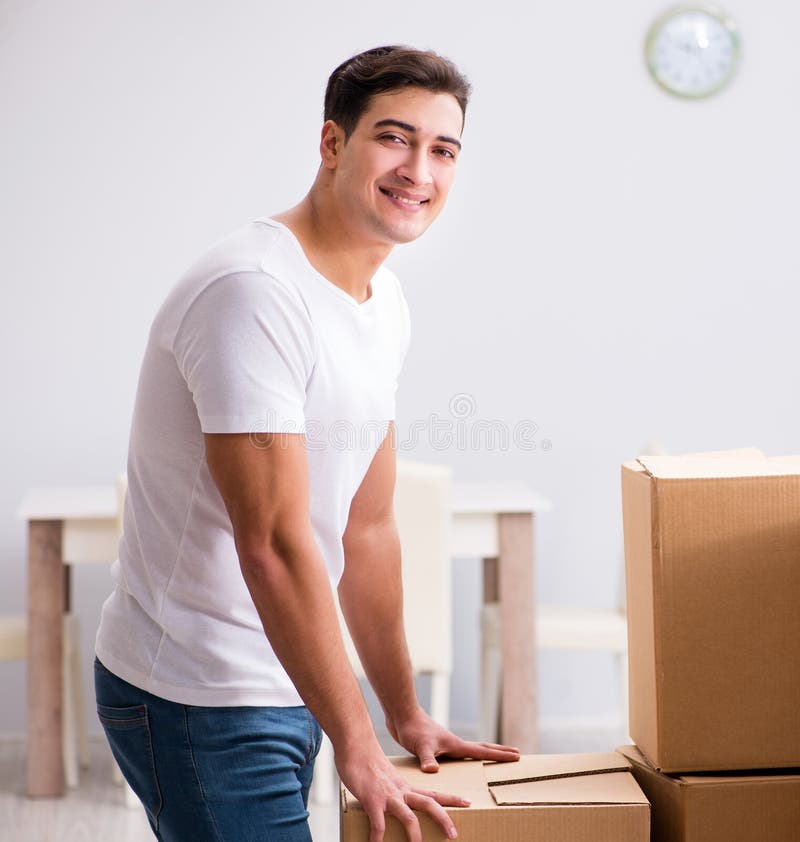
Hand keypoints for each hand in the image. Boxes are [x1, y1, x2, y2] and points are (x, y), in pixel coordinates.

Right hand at [336, 740, 469, 841]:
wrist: (355, 745)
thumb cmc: (367, 761)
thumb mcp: (386, 778)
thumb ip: (393, 790)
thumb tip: (395, 802)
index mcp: (406, 786)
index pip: (433, 792)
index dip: (451, 798)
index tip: (468, 802)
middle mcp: (401, 790)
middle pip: (428, 803)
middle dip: (443, 819)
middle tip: (454, 835)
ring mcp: (388, 795)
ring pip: (408, 816)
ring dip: (414, 834)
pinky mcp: (372, 800)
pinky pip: (378, 824)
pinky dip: (378, 838)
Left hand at [387, 707, 520, 772]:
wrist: (401, 714)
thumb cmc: (412, 728)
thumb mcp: (421, 746)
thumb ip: (428, 758)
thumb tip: (433, 771)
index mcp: (455, 745)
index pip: (482, 751)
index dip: (500, 755)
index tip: (518, 755)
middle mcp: (453, 744)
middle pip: (482, 749)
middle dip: (499, 753)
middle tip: (516, 754)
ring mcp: (445, 745)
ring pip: (469, 753)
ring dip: (483, 756)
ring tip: (492, 761)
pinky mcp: (434, 748)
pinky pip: (454, 757)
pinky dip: (463, 762)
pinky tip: (458, 769)